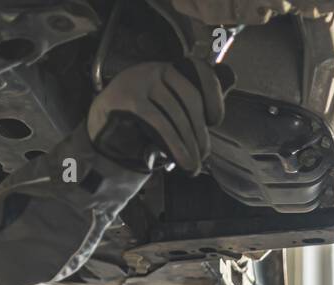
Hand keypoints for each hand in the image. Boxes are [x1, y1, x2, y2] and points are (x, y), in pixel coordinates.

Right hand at [87, 59, 226, 174]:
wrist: (103, 133)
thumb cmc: (142, 123)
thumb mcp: (169, 108)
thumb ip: (195, 98)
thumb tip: (231, 77)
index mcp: (168, 69)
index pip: (199, 70)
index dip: (214, 95)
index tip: (215, 121)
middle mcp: (154, 69)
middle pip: (190, 97)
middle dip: (200, 132)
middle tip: (203, 156)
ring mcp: (139, 82)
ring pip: (176, 114)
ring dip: (189, 145)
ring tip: (193, 166)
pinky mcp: (129, 100)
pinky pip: (160, 124)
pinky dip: (176, 145)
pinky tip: (183, 161)